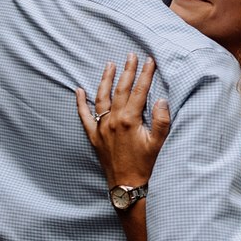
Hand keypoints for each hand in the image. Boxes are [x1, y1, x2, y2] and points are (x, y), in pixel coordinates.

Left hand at [74, 53, 169, 190]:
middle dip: (127, 71)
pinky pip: (84, 116)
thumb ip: (162, 120)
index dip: (145, 74)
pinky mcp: (94, 136)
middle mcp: (113, 121)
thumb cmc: (145, 165)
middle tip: (130, 55)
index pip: (139, 91)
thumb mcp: (159, 144)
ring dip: (106, 80)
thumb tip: (162, 99)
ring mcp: (101, 127)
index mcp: (129, 120)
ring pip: (101, 97)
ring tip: (110, 65)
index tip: (149, 60)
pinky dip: (81, 103)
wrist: (126, 185)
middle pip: (121, 89)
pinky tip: (79, 90)